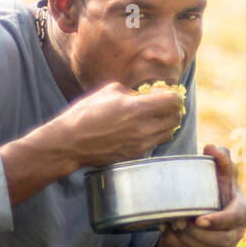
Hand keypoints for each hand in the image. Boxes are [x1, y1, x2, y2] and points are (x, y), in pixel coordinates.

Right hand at [55, 80, 183, 167]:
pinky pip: (155, 144)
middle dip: (173, 109)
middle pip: (175, 118)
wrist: (71, 142)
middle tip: (164, 105)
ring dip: (165, 124)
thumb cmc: (87, 113)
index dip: (173, 95)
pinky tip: (142, 130)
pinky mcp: (136, 155)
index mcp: (137, 108)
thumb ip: (133, 91)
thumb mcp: (109, 91)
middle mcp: (143, 128)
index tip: (166, 93)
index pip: (173, 101)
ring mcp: (141, 144)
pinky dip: (154, 136)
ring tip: (153, 117)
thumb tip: (147, 94)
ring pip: (168, 133)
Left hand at [156, 144, 245, 246]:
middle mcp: (237, 231)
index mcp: (242, 211)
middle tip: (177, 221)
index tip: (198, 220)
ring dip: (186, 240)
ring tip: (172, 226)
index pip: (232, 219)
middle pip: (217, 238)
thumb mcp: (221, 172)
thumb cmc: (218, 186)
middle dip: (195, 232)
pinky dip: (180, 246)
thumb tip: (211, 146)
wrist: (209, 209)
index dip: (216, 221)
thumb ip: (221, 158)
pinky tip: (170, 234)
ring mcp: (227, 246)